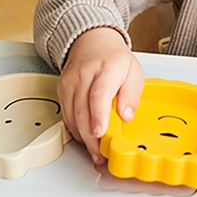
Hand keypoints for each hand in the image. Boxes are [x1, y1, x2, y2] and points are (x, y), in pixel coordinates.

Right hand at [58, 27, 143, 164]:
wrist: (92, 42)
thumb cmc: (115, 60)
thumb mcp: (134, 73)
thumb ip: (132, 95)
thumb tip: (126, 115)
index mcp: (107, 69)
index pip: (99, 94)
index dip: (98, 116)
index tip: (100, 133)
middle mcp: (85, 75)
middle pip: (83, 110)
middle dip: (91, 137)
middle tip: (100, 154)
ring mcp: (70, 83)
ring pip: (72, 116)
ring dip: (83, 138)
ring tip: (95, 151)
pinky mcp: (62, 90)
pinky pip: (67, 115)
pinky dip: (76, 130)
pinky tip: (86, 137)